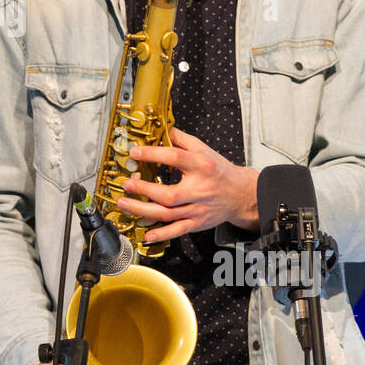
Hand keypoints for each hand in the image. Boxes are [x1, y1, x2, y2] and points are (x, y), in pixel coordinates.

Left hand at [116, 127, 259, 243]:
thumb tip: (162, 130)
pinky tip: (146, 234)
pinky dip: (161, 234)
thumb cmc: (219, 171)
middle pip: (169, 194)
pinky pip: (177, 230)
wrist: (240, 194)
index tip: (135, 153)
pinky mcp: (197, 223)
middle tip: (127, 184)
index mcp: (201, 167)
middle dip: (144, 190)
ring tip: (124, 203)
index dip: (153, 154)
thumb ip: (182, 139)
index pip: (175, 158)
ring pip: (168, 213)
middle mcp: (199, 189)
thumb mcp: (204, 149)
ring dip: (143, 210)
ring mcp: (197, 209)